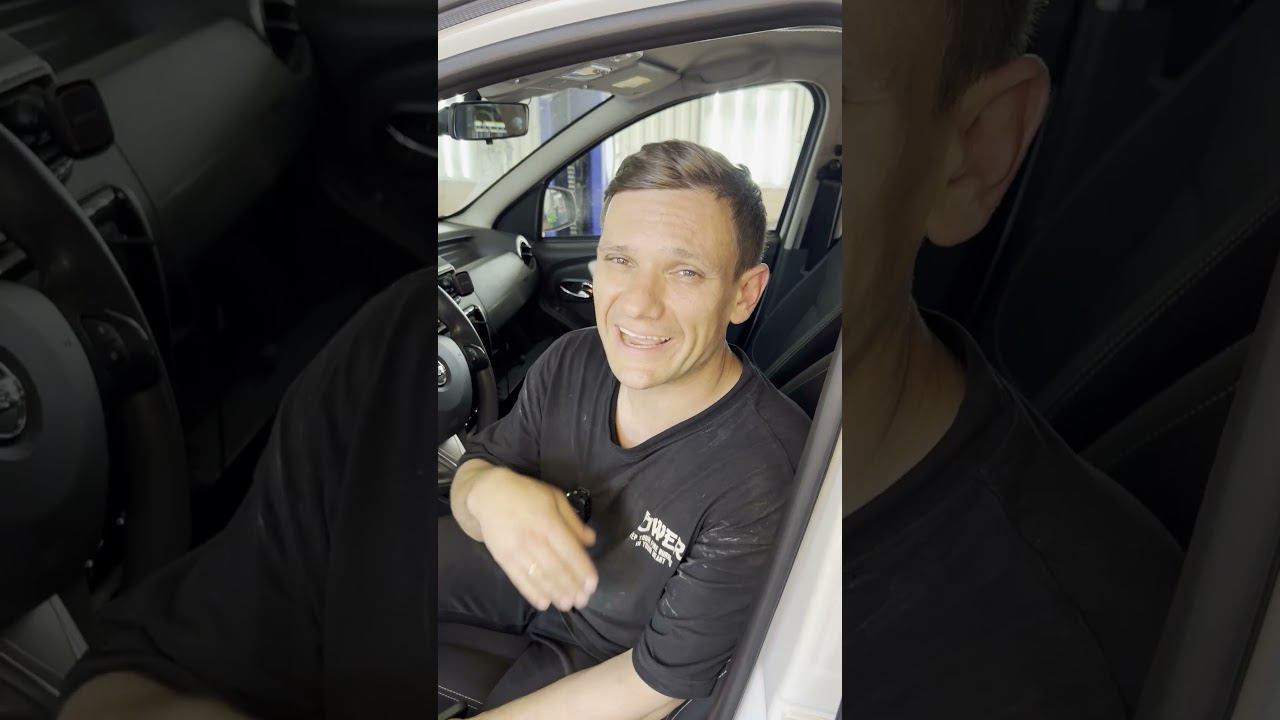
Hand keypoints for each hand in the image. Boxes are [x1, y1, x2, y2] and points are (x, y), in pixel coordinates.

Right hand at [468, 469, 598, 610]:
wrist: (490, 495)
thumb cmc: (527, 494)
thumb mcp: (555, 498)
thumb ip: (573, 521)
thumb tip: (591, 541)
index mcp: (548, 522)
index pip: (569, 551)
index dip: (582, 570)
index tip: (592, 585)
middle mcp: (533, 538)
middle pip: (555, 567)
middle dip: (571, 587)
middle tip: (583, 601)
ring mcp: (516, 550)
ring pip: (539, 576)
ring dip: (555, 593)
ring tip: (567, 604)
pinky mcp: (503, 558)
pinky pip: (518, 579)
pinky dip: (531, 593)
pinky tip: (544, 603)